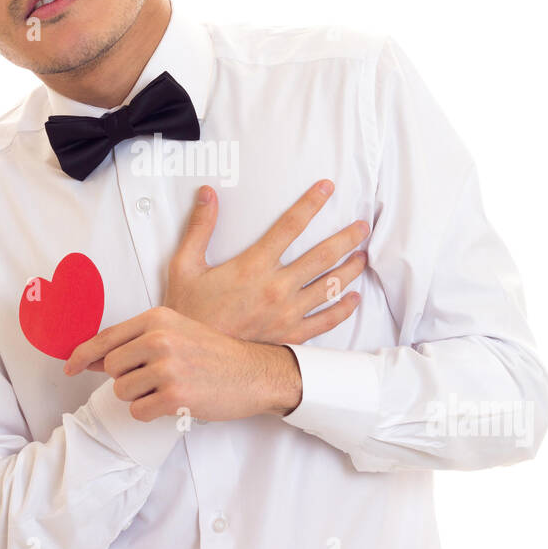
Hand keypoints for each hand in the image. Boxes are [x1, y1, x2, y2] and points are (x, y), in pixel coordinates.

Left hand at [63, 306, 301, 421]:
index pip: (106, 338)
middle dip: (126, 378)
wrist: (254, 372)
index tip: (69, 367)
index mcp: (157, 319)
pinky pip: (138, 411)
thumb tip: (93, 358)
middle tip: (153, 379)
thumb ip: (136, 342)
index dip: (82, 355)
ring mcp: (168, 368)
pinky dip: (150, 412)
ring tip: (168, 389)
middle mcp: (160, 339)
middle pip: (112, 367)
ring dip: (140, 396)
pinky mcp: (175, 396)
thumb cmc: (213, 354)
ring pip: (123, 391)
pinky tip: (173, 403)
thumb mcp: (176, 333)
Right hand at [164, 179, 368, 344]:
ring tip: (362, 256)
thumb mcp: (185, 266)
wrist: (196, 359)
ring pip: (331, 286)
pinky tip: (353, 298)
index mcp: (253, 266)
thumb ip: (199, 227)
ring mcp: (287, 313)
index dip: (311, 203)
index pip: (290, 225)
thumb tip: (207, 194)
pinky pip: (327, 321)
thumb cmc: (190, 312)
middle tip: (362, 226)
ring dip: (350, 269)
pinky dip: (344, 308)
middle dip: (347, 237)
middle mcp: (277, 288)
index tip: (326, 189)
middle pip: (323, 255)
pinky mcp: (291, 336)